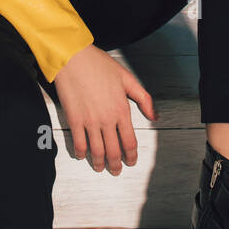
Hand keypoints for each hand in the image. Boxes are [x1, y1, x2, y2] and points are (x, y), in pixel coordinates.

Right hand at [53, 44, 157, 173]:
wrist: (73, 57)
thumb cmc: (98, 64)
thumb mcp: (126, 78)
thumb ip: (143, 98)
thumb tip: (155, 115)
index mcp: (121, 109)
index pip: (129, 141)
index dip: (131, 156)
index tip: (131, 161)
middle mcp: (107, 119)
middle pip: (113, 151)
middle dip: (116, 165)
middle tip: (116, 170)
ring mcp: (90, 121)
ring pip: (96, 151)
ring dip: (99, 163)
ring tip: (100, 167)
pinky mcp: (74, 120)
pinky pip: (78, 143)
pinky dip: (81, 153)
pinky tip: (82, 155)